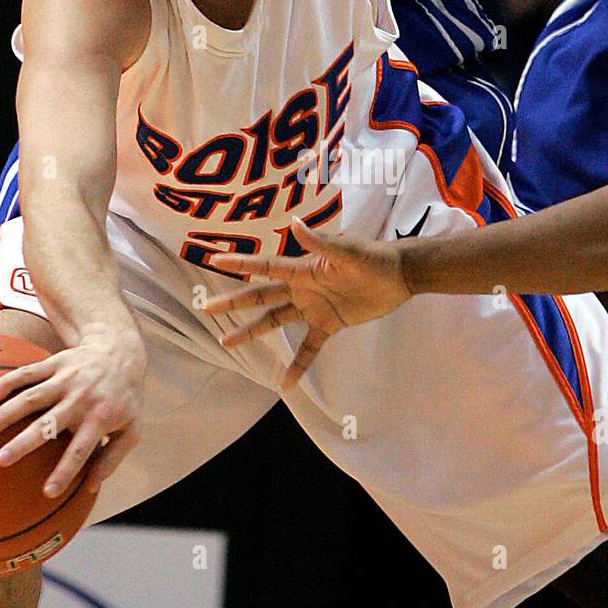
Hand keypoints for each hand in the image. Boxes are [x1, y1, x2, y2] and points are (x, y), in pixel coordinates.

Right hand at [0, 323, 146, 496]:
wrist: (121, 352)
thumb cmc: (125, 398)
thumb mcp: (131, 429)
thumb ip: (112, 458)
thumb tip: (91, 488)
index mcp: (100, 418)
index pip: (81, 451)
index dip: (65, 472)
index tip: (47, 493)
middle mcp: (81, 399)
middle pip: (49, 424)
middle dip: (24, 443)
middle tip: (0, 460)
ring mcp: (66, 379)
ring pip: (32, 398)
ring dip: (7, 413)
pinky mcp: (55, 363)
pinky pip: (28, 372)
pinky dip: (8, 381)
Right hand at [201, 218, 411, 387]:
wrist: (400, 276)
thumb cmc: (374, 258)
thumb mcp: (347, 252)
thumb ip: (320, 242)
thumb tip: (294, 224)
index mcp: (303, 269)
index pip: (266, 267)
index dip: (241, 264)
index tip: (214, 260)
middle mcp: (302, 288)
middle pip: (261, 297)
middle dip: (234, 302)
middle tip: (208, 309)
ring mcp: (313, 308)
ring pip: (275, 321)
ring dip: (252, 331)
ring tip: (227, 343)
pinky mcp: (329, 324)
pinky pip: (309, 349)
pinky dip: (298, 365)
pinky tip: (284, 384)